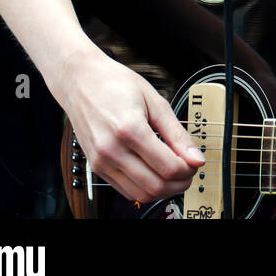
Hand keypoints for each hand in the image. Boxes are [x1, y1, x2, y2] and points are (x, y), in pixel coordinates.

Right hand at [53, 45, 205, 205]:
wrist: (80, 80)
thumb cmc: (113, 83)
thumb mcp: (153, 100)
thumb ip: (176, 132)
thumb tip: (196, 157)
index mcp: (129, 129)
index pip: (168, 167)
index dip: (188, 169)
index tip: (195, 162)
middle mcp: (112, 150)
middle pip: (155, 186)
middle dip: (179, 183)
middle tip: (188, 170)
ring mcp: (101, 162)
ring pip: (140, 195)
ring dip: (163, 190)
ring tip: (173, 172)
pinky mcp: (96, 167)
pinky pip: (125, 190)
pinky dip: (144, 188)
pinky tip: (154, 173)